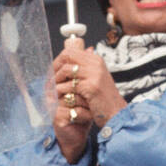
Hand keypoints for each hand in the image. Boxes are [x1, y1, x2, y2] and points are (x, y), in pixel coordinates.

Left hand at [51, 37, 127, 157]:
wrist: (116, 113)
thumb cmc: (104, 99)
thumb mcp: (95, 79)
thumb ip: (83, 69)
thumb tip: (67, 58)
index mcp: (96, 60)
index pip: (71, 51)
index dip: (58, 60)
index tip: (52, 71)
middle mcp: (95, 64)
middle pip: (67, 56)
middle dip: (55, 67)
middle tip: (49, 79)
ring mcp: (94, 74)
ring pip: (66, 70)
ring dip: (56, 81)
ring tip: (52, 89)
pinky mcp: (91, 87)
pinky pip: (69, 85)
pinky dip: (62, 91)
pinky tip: (60, 97)